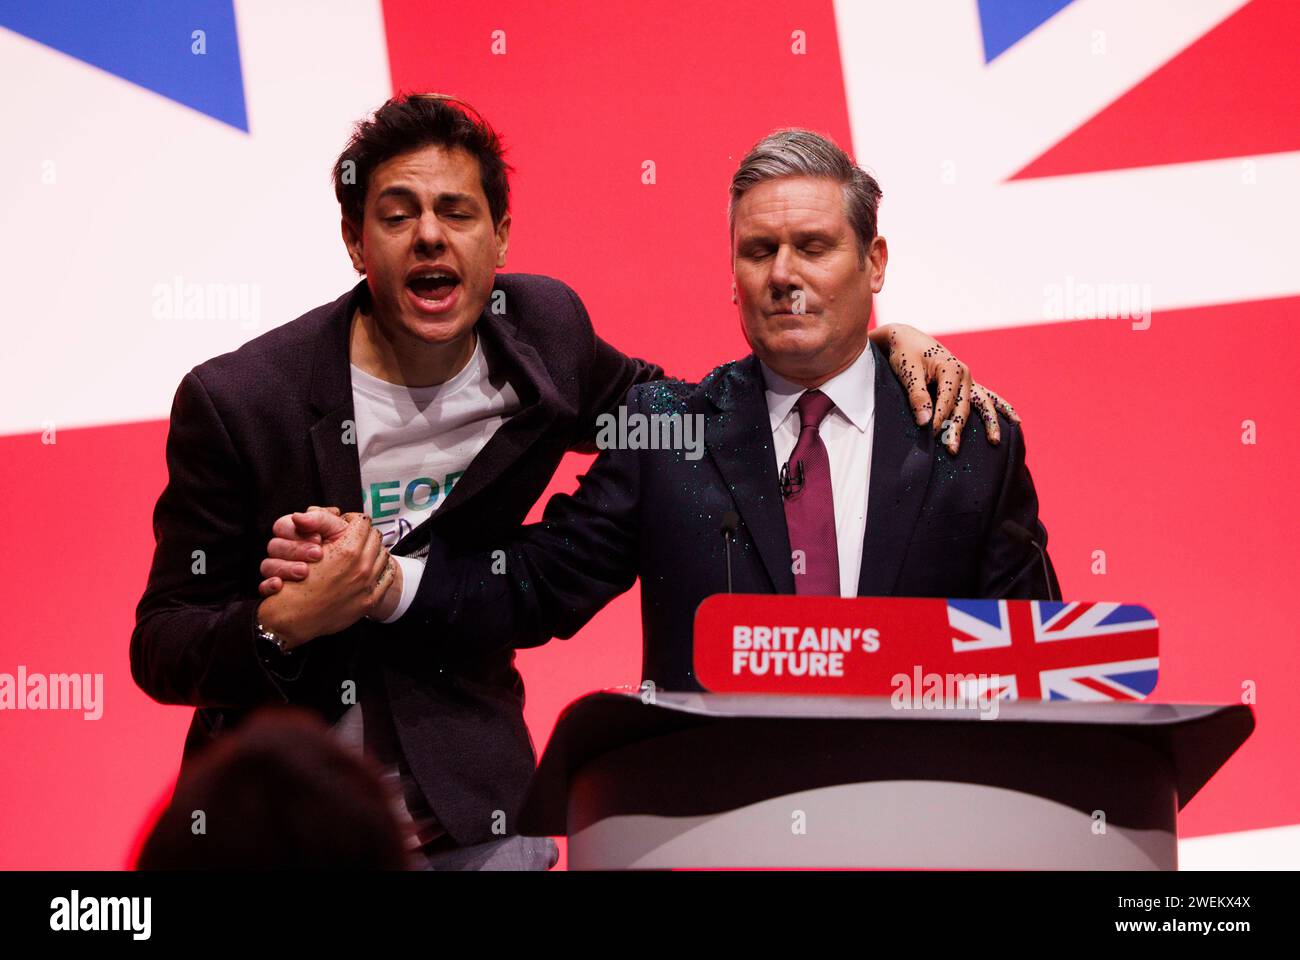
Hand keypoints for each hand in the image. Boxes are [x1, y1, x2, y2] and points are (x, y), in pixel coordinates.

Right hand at [255, 513, 394, 648]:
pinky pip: (387, 577)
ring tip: (361, 552)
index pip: (363, 522)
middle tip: (353, 536)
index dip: (352, 519)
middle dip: (364, 534)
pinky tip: (370, 569)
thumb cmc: (293, 584)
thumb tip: (337, 515)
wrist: (292, 618)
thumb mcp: (305, 548)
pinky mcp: (369, 600)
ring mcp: (367, 585)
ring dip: (373, 550)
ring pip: (384, 555)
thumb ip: (322, 525)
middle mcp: (362, 567)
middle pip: (375, 537)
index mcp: (347, 551)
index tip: (346, 523)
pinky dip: (381, 570)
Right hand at [259, 506, 347, 596]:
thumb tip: (299, 517)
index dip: (297, 532)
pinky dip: (269, 586)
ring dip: (285, 567)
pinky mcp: (278, 592)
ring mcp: (280, 571)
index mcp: (296, 533)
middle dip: (296, 549)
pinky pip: (263, 588)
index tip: (319, 539)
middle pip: (274, 545)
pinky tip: (279, 586)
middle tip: (317, 555)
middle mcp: (285, 551)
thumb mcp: (339, 531)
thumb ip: (322, 519)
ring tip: (304, 572)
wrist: (351, 586)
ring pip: (267, 565)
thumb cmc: (347, 551)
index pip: (282, 526)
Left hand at [871, 323, 1019, 453]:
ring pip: (982, 404)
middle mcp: (965, 374)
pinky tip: (1015, 422)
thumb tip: (925, 421)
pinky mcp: (968, 385)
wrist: (907, 339)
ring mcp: (969, 380)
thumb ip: (917, 396)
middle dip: (957, 429)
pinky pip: (988, 398)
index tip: (929, 435)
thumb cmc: (905, 354)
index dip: (938, 419)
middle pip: (963, 407)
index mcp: (951, 368)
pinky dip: (1002, 408)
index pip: (947, 401)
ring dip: (989, 423)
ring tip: (995, 441)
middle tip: (951, 450)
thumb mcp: (908, 372)